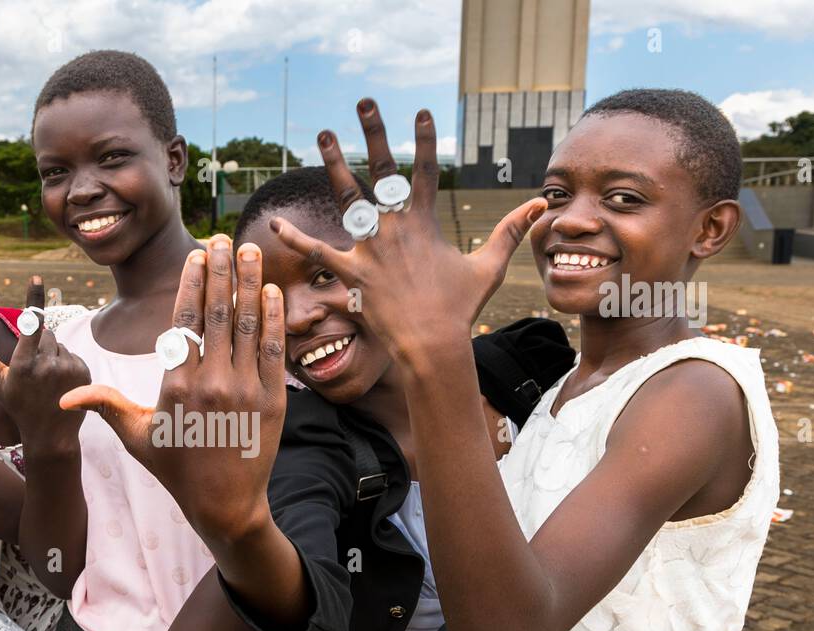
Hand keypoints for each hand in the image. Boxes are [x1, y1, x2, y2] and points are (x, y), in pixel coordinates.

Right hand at [0, 277, 89, 447]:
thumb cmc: (18, 405)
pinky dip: (64, 362)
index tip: (38, 277)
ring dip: (51, 354)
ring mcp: (67, 368)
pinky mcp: (82, 371)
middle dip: (38, 345)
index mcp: (23, 365)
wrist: (50, 433)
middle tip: (34, 370)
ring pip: (58, 344)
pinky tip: (58, 382)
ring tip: (46, 379)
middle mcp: (46, 365)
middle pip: (44, 334)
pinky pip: (71, 354)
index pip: (30, 323)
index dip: (34, 298)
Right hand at [58, 236, 286, 545]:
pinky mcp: (273, 400)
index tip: (199, 254)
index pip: (185, 321)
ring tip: (253, 251)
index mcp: (176, 386)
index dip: (193, 283)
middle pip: (218, 312)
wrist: (225, 505)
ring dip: (252, 282)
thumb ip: (104, 405)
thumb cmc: (176, 469)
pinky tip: (272, 290)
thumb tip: (62, 397)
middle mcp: (211, 383)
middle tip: (226, 238)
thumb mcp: (136, 436)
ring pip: (248, 324)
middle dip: (224, 269)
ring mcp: (245, 390)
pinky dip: (274, 317)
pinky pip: (273, 349)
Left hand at [269, 99, 545, 360]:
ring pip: (348, 196)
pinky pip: (319, 251)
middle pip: (384, 169)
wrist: (433, 343)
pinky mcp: (351, 273)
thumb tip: (541, 205)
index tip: (422, 112)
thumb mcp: (488, 266)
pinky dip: (296, 238)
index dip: (424, 140)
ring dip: (336, 163)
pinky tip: (273, 224)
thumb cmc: (459, 308)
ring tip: (324, 134)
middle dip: (375, 132)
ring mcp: (372, 248)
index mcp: (424, 222)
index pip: (424, 171)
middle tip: (365, 103)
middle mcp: (395, 227)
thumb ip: (510, 231)